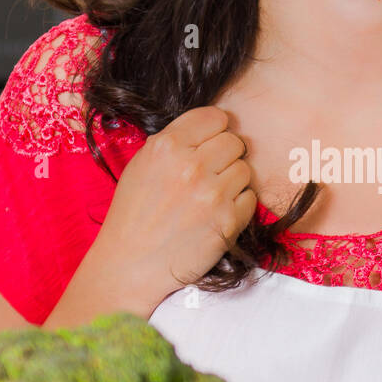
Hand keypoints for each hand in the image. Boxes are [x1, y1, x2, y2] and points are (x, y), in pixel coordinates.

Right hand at [92, 105, 256, 298]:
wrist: (131, 264)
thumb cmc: (134, 214)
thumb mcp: (142, 164)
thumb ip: (175, 141)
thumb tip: (210, 128)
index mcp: (167, 146)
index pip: (216, 117)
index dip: (215, 131)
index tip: (209, 144)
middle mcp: (191, 166)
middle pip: (235, 142)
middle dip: (226, 156)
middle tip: (210, 174)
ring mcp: (212, 194)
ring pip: (245, 169)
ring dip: (233, 181)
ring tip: (210, 196)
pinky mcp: (228, 221)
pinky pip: (250, 198)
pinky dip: (238, 205)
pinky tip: (216, 214)